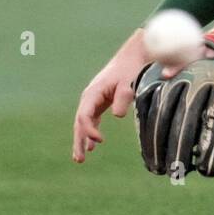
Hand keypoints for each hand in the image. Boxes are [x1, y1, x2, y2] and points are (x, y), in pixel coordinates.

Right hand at [72, 30, 148, 162]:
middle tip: (80, 160)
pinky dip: (91, 132)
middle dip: (78, 140)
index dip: (89, 130)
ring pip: (84, 122)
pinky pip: (92, 119)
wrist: (135, 54)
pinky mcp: (102, 100)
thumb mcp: (129, 82)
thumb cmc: (132, 68)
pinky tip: (92, 146)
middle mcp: (90, 96)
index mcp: (93, 92)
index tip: (100, 141)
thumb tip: (117, 116)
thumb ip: (123, 97)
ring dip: (82, 139)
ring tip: (81, 159)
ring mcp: (94, 99)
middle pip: (80, 122)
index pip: (84, 115)